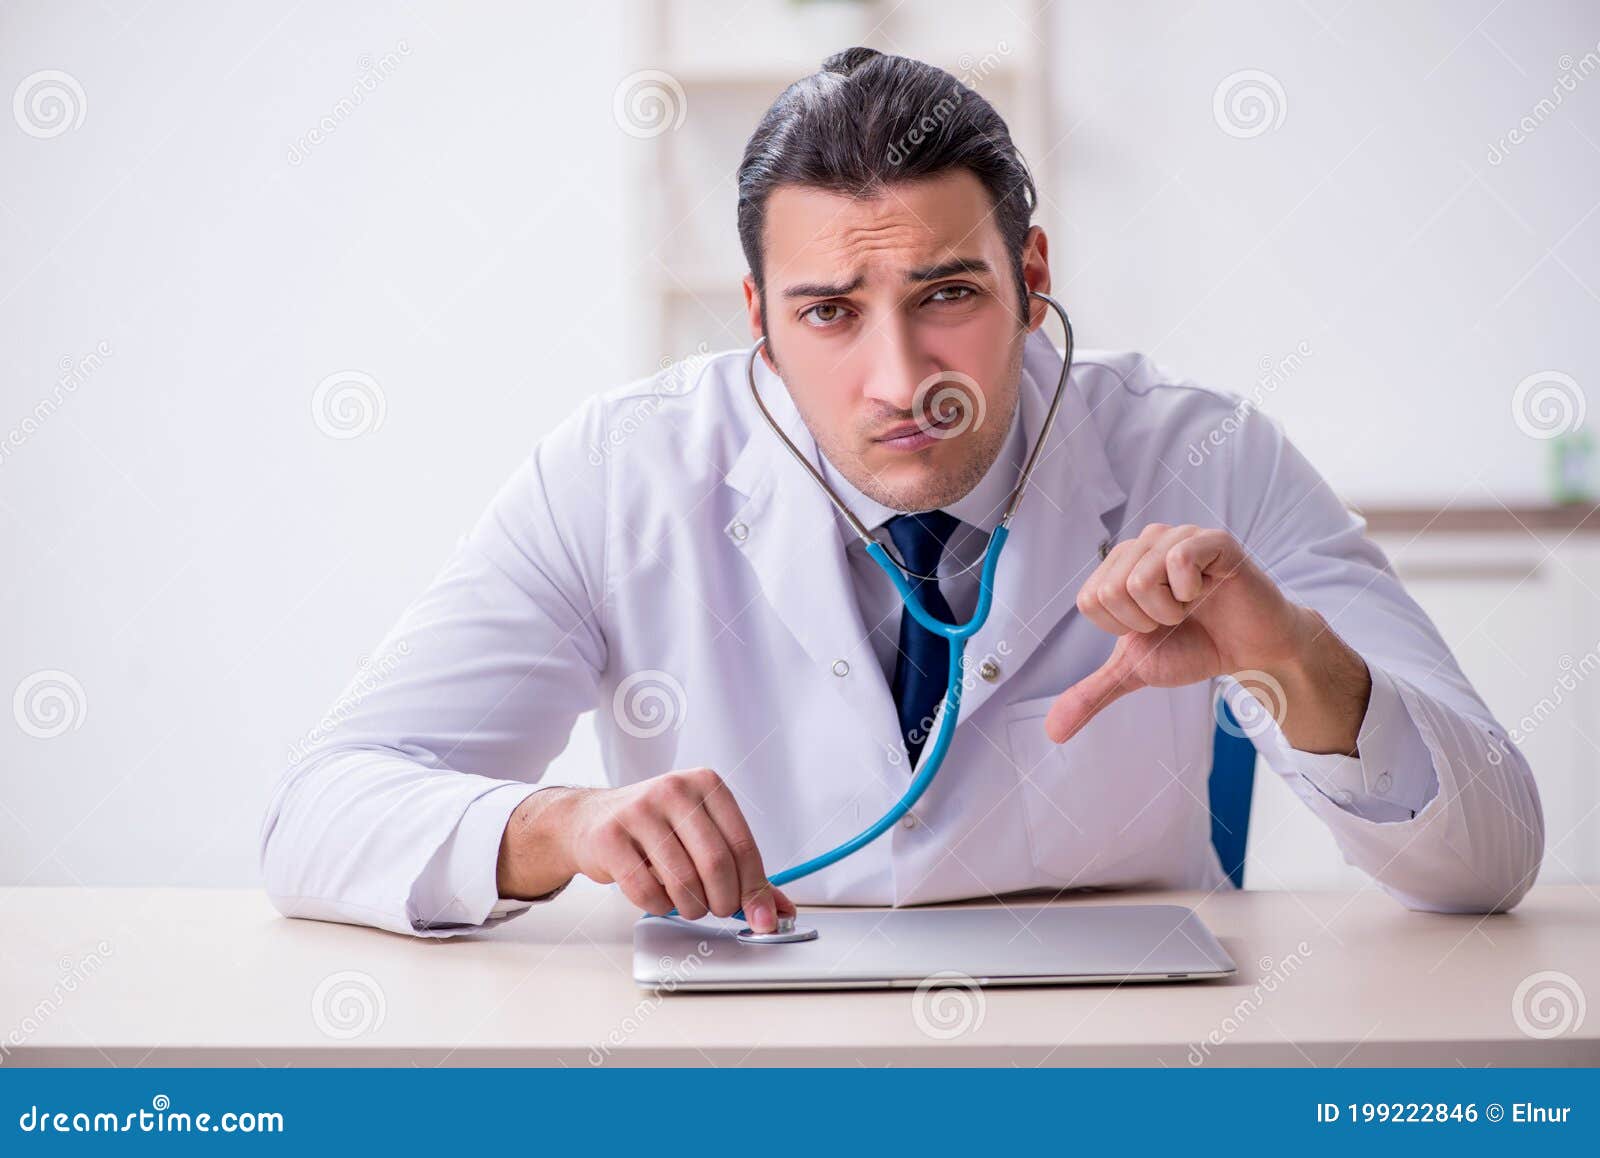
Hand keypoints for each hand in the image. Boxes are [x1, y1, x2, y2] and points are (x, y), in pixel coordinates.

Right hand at [497, 771, 795, 932]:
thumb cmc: (655, 829)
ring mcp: (639, 810)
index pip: (743, 845)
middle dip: (722, 901)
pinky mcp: (610, 836)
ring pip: (683, 882)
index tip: (762, 918)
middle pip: (716, 865)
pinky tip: (656, 896)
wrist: (590, 820)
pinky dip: (658, 906)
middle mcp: (675, 789)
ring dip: (690, 907)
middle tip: (716, 909)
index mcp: (706, 784)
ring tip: (685, 902)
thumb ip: (742, 871)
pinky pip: (646, 891)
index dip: (755, 890)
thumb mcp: (702, 836)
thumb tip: (777, 910)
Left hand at [1045, 523, 1369, 751]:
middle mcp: (1144, 542)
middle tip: (1176, 617)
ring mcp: (1178, 536)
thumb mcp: (1135, 670)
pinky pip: (1179, 560)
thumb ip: (1092, 692)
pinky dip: (1192, 592)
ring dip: (1170, 611)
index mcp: (1119, 565)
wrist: (1249, 653)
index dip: (1122, 627)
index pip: (1090, 601)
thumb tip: (1053, 732)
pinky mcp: (1213, 539)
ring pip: (1141, 581)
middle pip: (1111, 591)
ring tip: (1193, 605)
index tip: (1153, 626)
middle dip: (1145, 621)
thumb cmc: (1193, 649)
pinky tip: (1209, 592)